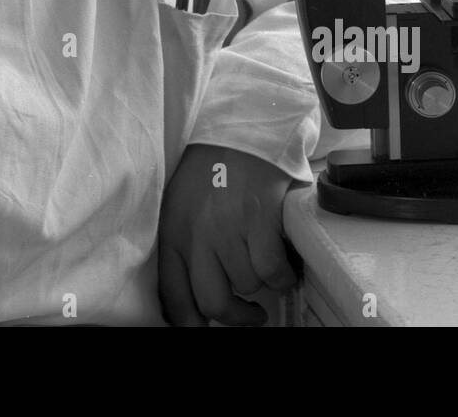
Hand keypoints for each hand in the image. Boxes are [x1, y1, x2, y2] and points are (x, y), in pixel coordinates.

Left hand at [157, 143, 295, 326]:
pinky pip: (272, 271)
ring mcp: (227, 228)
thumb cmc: (211, 171)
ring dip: (262, 283)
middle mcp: (196, 235)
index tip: (209, 327)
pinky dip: (284, 275)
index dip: (193, 324)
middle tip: (251, 313)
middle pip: (213, 303)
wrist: (240, 130)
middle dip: (236, 316)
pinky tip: (285, 264)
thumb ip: (185, 250)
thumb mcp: (180, 208)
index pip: (174, 300)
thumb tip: (197, 304)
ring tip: (266, 264)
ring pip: (248, 286)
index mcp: (173, 234)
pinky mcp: (258, 219)